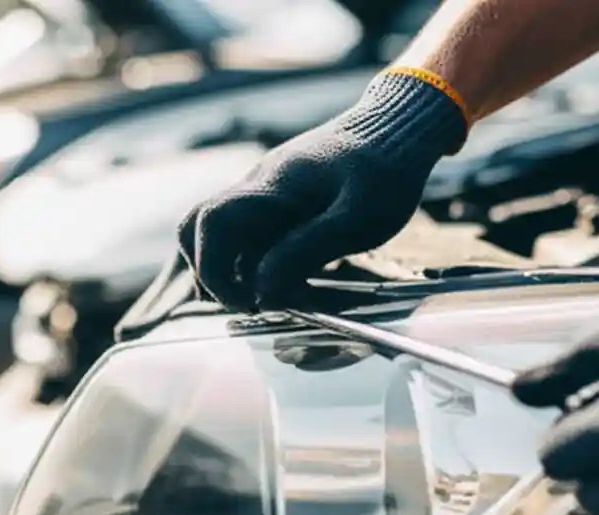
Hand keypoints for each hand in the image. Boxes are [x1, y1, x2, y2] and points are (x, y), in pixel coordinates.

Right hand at [178, 71, 466, 309]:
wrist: (398, 126)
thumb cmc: (386, 171)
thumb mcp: (357, 218)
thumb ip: (305, 251)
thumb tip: (263, 290)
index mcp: (271, 188)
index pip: (211, 225)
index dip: (215, 271)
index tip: (250, 302)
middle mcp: (258, 186)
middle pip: (200, 229)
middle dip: (215, 274)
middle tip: (253, 303)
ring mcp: (266, 192)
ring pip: (224, 235)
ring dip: (236, 270)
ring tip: (274, 295)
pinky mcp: (281, 200)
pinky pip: (252, 233)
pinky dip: (260, 261)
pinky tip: (294, 277)